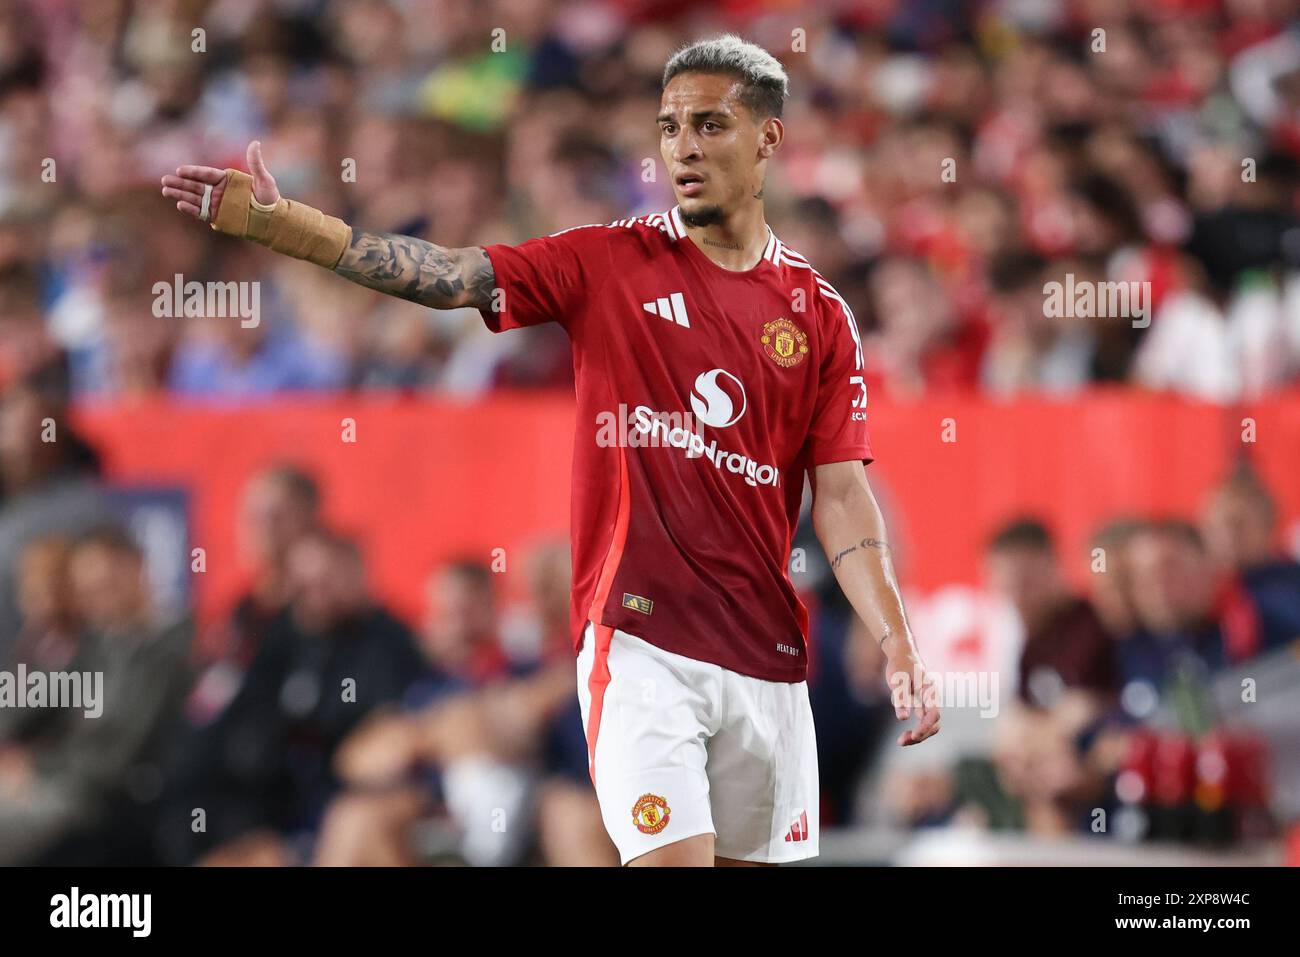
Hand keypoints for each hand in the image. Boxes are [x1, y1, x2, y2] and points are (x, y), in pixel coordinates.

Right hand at [160, 140, 279, 221]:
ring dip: (180, 194)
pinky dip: (190, 209)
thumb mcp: (264, 179)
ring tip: (166, 191)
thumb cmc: (269, 198)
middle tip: (164, 180)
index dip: (193, 172)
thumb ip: (255, 163)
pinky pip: (200, 212)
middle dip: (179, 183)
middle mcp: (218, 191)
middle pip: (195, 185)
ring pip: (194, 198)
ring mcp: (216, 204)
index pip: (206, 174)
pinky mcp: (216, 216)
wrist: (272, 220)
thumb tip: (255, 143)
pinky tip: (180, 205)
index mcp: (226, 179)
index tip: (180, 170)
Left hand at [884, 651, 940, 745]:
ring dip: (917, 736)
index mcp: (930, 691)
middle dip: (921, 735)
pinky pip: (919, 721)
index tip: (914, 735)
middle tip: (902, 741)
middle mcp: (931, 699)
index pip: (934, 714)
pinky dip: (912, 730)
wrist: (902, 654)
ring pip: (928, 725)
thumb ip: (901, 697)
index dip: (925, 727)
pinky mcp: (919, 704)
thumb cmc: (900, 665)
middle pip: (933, 724)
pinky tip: (902, 732)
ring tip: (901, 742)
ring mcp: (926, 703)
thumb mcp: (898, 680)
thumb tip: (903, 718)